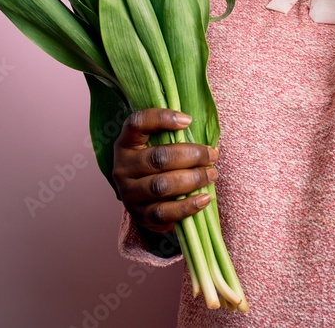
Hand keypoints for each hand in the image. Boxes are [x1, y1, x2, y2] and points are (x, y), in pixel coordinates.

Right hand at [112, 109, 218, 232]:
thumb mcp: (160, 146)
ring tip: (212, 174)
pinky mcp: (139, 215)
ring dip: (192, 179)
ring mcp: (128, 193)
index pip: (137, 124)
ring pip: (161, 186)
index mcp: (126, 144)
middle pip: (158, 158)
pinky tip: (205, 198)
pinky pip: (164, 212)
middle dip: (192, 155)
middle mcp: (122, 168)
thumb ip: (177, 138)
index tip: (188, 120)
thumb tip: (210, 141)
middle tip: (212, 155)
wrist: (147, 201)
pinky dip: (187, 206)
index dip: (161, 118)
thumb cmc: (160, 166)